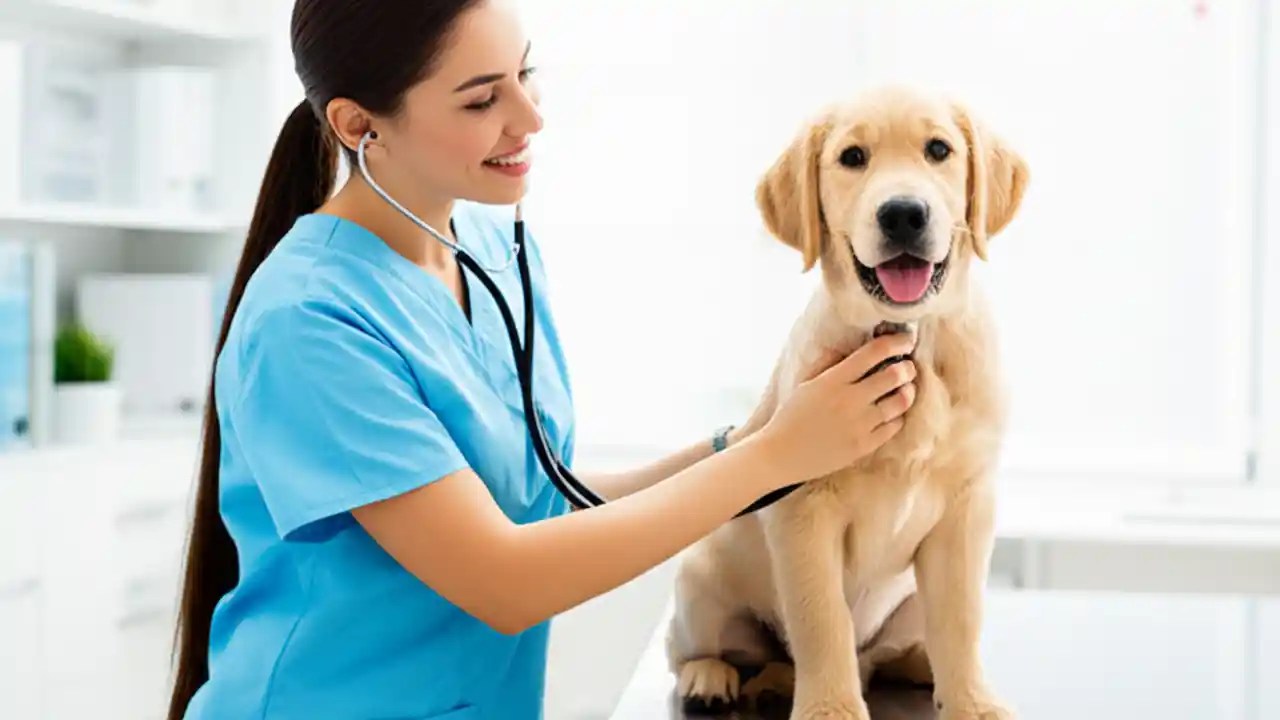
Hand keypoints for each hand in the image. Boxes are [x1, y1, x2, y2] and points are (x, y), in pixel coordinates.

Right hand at [755, 334, 917, 487]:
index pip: (874, 353)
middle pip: (894, 375)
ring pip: (900, 402)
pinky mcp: (864, 446)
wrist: (780, 455)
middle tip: (908, 367)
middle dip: (907, 368)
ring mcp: (859, 425)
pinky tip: (892, 413)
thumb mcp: (806, 384)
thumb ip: (829, 365)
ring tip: (905, 389)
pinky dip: (897, 416)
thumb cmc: (791, 417)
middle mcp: (850, 400)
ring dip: (908, 391)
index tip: (905, 339)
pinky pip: (894, 426)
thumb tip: (853, 348)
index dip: (896, 342)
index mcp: (833, 380)